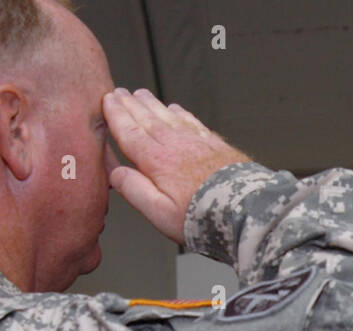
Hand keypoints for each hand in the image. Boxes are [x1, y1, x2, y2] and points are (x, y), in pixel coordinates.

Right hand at [102, 88, 250, 243]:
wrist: (245, 209)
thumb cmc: (202, 216)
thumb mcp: (159, 213)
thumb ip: (135, 190)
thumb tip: (116, 173)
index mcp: (156, 161)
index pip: (129, 132)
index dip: (116, 115)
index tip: (107, 102)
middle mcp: (175, 145)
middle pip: (146, 118)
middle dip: (129, 104)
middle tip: (118, 93)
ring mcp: (196, 141)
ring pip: (167, 116)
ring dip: (151, 104)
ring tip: (140, 94)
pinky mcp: (214, 144)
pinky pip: (191, 121)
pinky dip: (179, 112)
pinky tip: (175, 109)